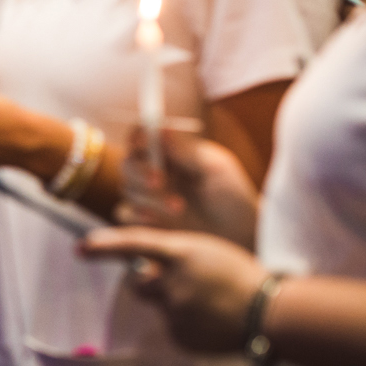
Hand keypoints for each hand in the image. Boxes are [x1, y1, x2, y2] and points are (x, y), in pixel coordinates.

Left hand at [79, 226, 267, 352]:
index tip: (79, 248)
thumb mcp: (207, 252)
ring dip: (171, 302)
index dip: (104, 246)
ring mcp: (175, 313)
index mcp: (182, 254)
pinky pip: (170, 327)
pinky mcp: (179, 337)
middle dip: (150, 282)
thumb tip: (146, 271)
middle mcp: (172, 283)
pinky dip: (184, 323)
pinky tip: (210, 321)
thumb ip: (173, 258)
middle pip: (138, 282)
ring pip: (157, 305)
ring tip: (206, 303)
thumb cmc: (241, 276)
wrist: (271, 315)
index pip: (133, 245)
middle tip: (182, 283)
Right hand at [118, 129, 259, 247]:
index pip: (142, 137)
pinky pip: (126, 214)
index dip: (138, 138)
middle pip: (127, 163)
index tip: (144, 144)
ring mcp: (148, 197)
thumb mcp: (215, 168)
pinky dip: (137, 215)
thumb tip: (162, 129)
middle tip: (160, 181)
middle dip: (140, 172)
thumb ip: (186, 150)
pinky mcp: (145, 221)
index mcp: (170, 153)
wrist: (239, 235)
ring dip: (150, 197)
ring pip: (128, 189)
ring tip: (180, 208)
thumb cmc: (232, 196)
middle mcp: (154, 172)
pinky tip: (156, 220)